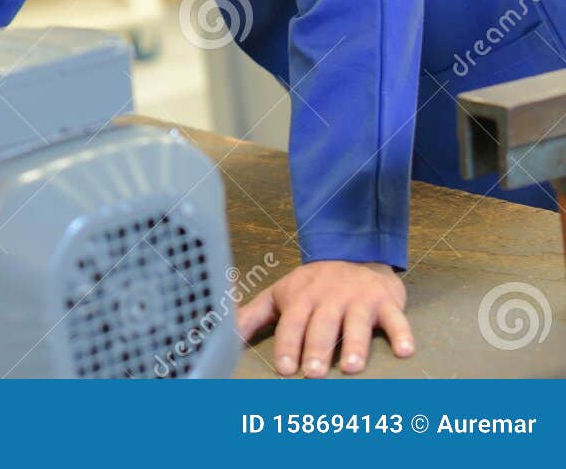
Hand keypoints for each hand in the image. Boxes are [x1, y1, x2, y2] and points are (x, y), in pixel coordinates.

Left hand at [236, 259, 413, 376]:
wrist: (354, 254)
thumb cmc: (311, 285)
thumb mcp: (278, 295)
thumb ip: (252, 315)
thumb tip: (221, 332)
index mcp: (301, 299)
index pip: (291, 323)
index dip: (288, 345)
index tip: (285, 368)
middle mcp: (329, 298)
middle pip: (322, 325)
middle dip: (317, 349)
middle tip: (315, 373)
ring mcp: (358, 299)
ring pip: (356, 323)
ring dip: (354, 345)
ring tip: (351, 368)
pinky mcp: (386, 301)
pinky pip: (396, 318)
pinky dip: (402, 333)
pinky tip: (405, 351)